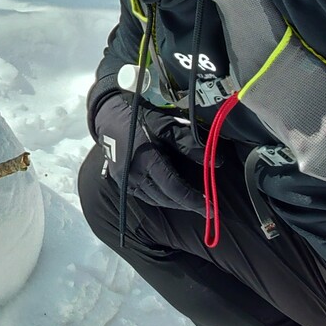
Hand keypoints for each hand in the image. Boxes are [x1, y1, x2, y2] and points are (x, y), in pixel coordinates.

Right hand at [92, 93, 203, 212]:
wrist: (109, 116)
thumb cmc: (140, 118)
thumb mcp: (167, 126)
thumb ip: (190, 145)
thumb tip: (216, 162)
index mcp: (147, 160)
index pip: (174, 188)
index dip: (193, 200)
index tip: (211, 209)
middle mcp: (135, 175)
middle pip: (166, 198)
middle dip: (187, 204)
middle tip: (206, 207)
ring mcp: (126, 181)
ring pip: (155, 200)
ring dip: (174, 203)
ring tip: (190, 202)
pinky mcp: (121, 182)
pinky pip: (145, 196)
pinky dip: (160, 198)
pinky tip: (170, 195)